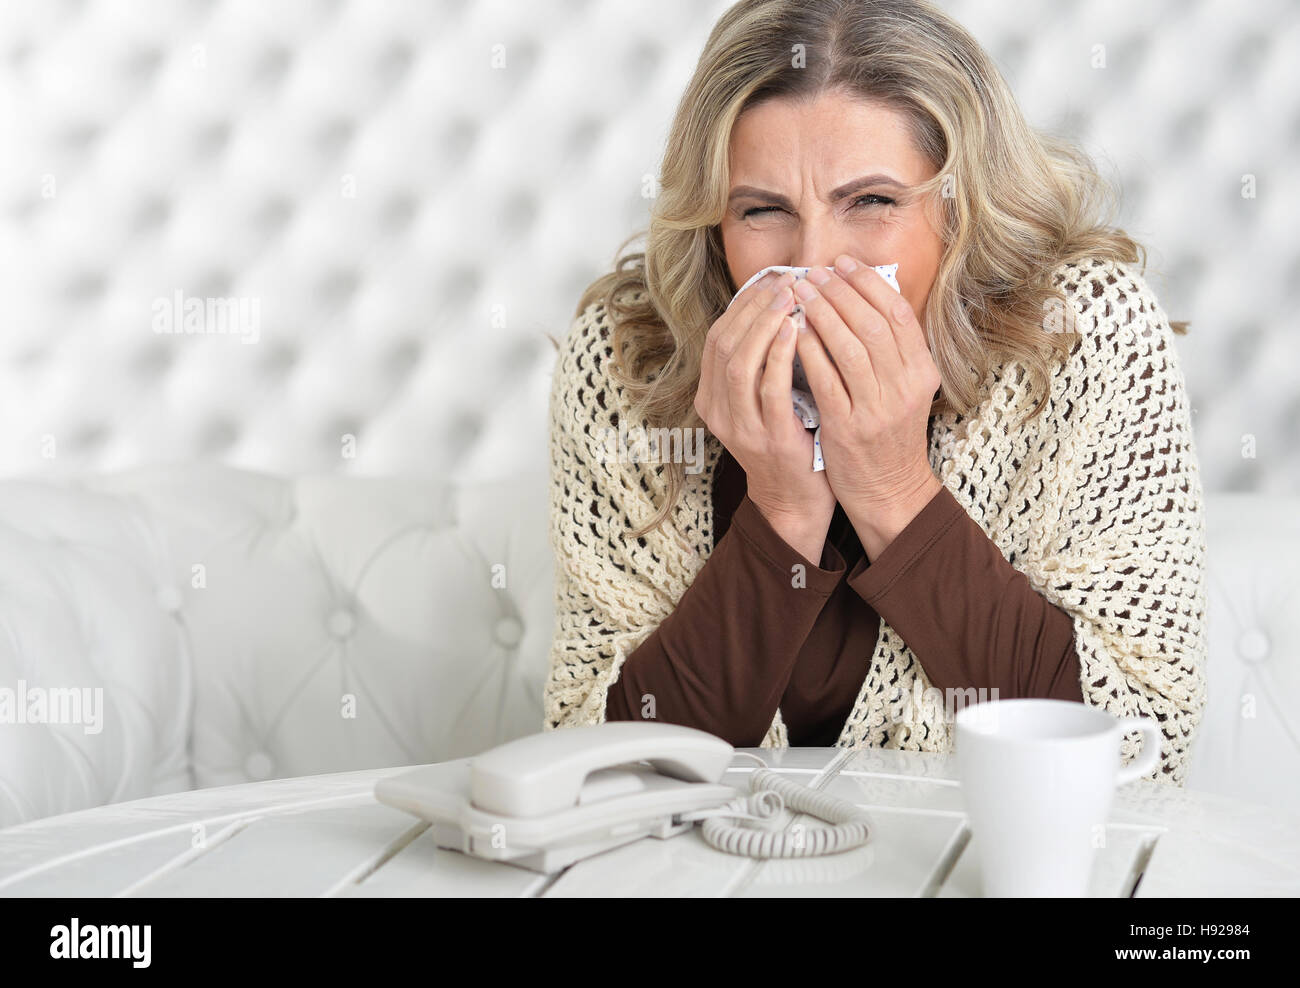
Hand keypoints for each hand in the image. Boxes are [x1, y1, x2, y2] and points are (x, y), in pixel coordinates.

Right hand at [695, 270, 836, 561]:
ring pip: (739, 363)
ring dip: (763, 325)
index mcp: (712, 400)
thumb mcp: (761, 402)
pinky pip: (768, 389)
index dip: (741, 305)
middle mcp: (719, 412)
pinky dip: (779, 356)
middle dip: (752, 308)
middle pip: (723, 345)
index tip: (769, 279)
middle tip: (781, 281)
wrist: (795, 501)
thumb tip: (776, 308)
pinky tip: (796, 331)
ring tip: (789, 298)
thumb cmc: (787, 442)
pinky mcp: (769, 438)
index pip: (716, 339)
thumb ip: (759, 365)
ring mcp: (741, 427)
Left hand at [791, 254, 943, 552]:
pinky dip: (809, 351)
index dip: (869, 283)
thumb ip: (892, 350)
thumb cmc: (889, 434)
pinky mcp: (849, 427)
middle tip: (813, 272)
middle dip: (840, 291)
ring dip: (822, 314)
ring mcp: (877, 408)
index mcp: (922, 372)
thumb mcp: (904, 389)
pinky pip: (826, 379)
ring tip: (800, 293)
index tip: (843, 263)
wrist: (889, 490)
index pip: (898, 313)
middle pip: (873, 324)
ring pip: (850, 347)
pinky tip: (792, 332)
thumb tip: (869, 295)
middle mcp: (905, 387)